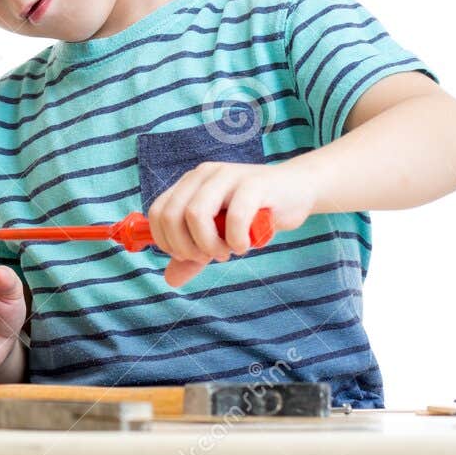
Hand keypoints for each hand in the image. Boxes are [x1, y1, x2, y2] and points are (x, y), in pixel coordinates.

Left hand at [146, 160, 314, 286]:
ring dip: (208, 244)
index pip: (158, 212)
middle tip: (208, 257)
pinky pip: (234, 216)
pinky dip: (236, 240)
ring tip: (227, 252)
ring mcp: (228, 176)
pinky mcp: (254, 183)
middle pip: (172, 215)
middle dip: (185, 246)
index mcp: (190, 183)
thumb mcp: (220, 235)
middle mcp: (204, 175)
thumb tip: (170, 279)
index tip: (186, 257)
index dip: (165, 241)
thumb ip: (196, 254)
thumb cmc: (255, 214)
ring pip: (196, 213)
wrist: (298, 190)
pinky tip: (244, 245)